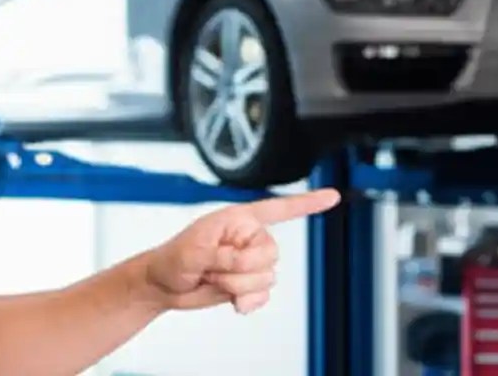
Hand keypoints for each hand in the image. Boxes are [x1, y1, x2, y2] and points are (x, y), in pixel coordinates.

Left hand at [144, 188, 339, 314]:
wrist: (165, 286)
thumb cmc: (172, 259)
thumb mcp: (192, 250)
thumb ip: (220, 253)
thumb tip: (242, 262)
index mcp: (237, 220)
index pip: (277, 209)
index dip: (306, 203)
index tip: (333, 195)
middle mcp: (248, 238)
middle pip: (271, 254)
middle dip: (240, 267)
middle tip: (212, 267)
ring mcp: (250, 262)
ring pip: (267, 278)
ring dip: (238, 285)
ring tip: (213, 277)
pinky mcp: (249, 284)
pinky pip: (264, 297)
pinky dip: (249, 302)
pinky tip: (232, 302)